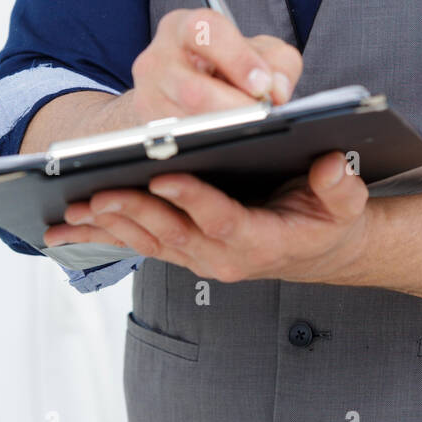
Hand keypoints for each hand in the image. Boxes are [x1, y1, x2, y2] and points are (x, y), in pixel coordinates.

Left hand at [41, 150, 370, 283]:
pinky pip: (143, 243)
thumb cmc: (330, 220)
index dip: (193, 199)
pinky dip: (107, 233)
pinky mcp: (187, 252)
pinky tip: (72, 224)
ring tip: (73, 209)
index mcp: (262, 241)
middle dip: (133, 212)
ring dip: (110, 226)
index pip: (222, 220)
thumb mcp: (348, 203)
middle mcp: (225, 257)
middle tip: (97, 192)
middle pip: (173, 234)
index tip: (165, 175)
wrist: (320, 249)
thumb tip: (331, 163)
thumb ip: (341, 185)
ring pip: (150, 242)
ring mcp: (202, 258)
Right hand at [100, 8, 303, 133]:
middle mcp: (156, 58)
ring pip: (182, 122)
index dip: (237, 58)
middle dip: (232, 107)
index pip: (206, 31)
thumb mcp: (259, 53)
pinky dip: (205, 147)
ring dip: (220, 132)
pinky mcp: (147, 129)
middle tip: (261, 118)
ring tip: (250, 133)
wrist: (190, 90)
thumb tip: (276, 90)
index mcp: (183, 27)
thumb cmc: (228, 67)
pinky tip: (228, 146)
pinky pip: (176, 144)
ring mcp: (146, 96)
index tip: (262, 84)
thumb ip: (278, 62)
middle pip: (192, 88)